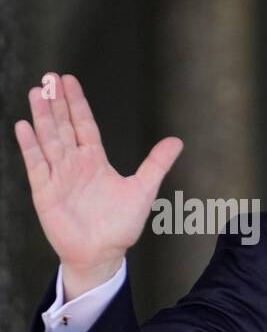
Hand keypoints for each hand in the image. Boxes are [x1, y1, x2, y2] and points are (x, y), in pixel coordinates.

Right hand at [13, 73, 182, 298]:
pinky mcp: (45, 191)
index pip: (84, 125)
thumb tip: (177, 141)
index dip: (77, 104)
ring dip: (42, 118)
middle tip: (49, 78)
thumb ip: (157, 164)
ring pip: (49, 140)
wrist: (102, 253)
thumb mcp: (143, 190)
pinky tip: (24, 127)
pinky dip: (30, 146)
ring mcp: (58, 176)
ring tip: (37, 93)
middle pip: (63, 127)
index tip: (69, 81)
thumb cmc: (120, 225)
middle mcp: (75, 164)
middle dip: (57, 103)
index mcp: (96, 161)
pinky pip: (36, 165)